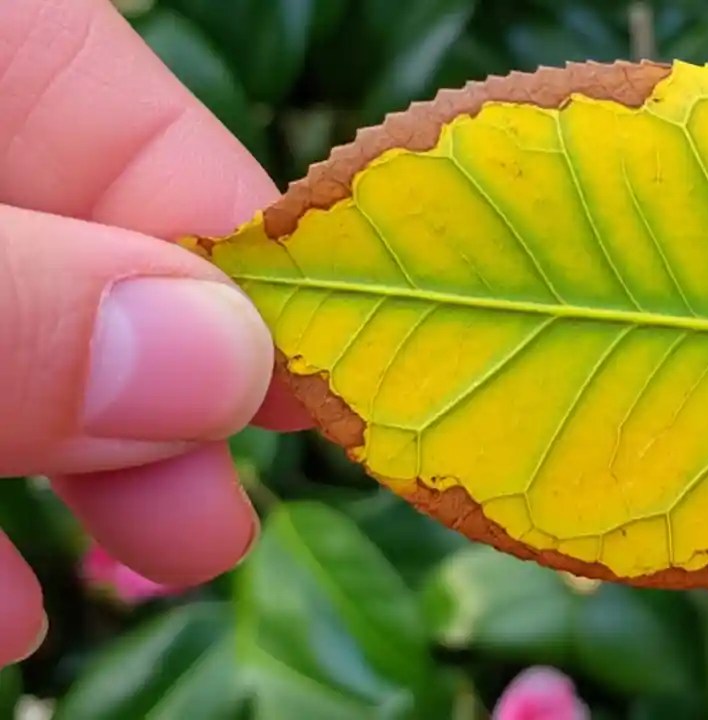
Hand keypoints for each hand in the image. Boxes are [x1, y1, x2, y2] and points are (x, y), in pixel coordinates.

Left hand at [0, 0, 311, 663]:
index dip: (260, 283)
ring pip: (7, 362)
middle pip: (90, 270)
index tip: (339, 399)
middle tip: (226, 520)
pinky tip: (1, 606)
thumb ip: (16, 311)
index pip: (157, 149)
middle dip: (167, 409)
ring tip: (138, 570)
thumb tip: (224, 364)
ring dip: (74, 479)